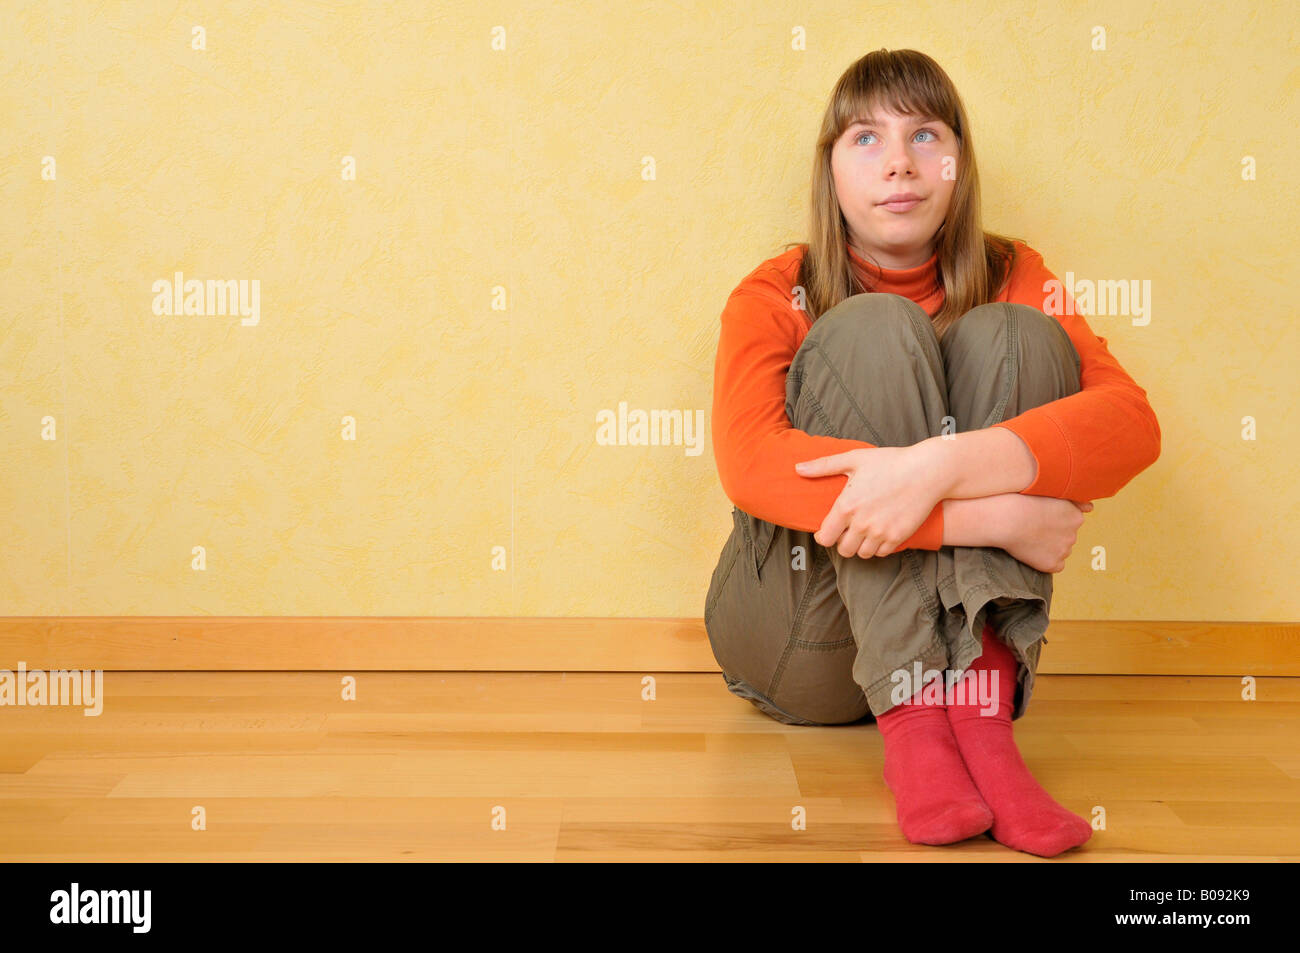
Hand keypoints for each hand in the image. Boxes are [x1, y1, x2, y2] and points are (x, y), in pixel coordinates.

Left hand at [794, 445, 942, 557]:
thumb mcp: (854, 458)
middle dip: (842, 541)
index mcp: (846, 506)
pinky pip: (882, 553)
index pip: (825, 537)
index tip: (828, 530)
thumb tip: (798, 469)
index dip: (824, 536)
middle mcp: (861, 524)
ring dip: (860, 545)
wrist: (927, 471)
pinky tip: (880, 532)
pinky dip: (879, 546)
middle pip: (843, 550)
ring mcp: (880, 533)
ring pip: (862, 554)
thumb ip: (823, 466)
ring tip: (864, 531)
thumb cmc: (890, 462)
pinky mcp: (898, 537)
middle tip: (848, 530)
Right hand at [997, 496, 1093, 573]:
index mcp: (1076, 516)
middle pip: (1066, 537)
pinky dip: (1045, 561)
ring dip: (1049, 547)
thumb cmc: (1022, 501)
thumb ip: (1074, 500)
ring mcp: (1064, 550)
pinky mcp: (1053, 564)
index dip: (1054, 520)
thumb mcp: (1051, 492)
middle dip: (1053, 534)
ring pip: (1060, 551)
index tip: (1039, 517)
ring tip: (1029, 538)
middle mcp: (1074, 534)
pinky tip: (1032, 551)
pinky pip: (1055, 565)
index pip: (1071, 522)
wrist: (1006, 519)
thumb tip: (1091, 508)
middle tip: (1032, 528)